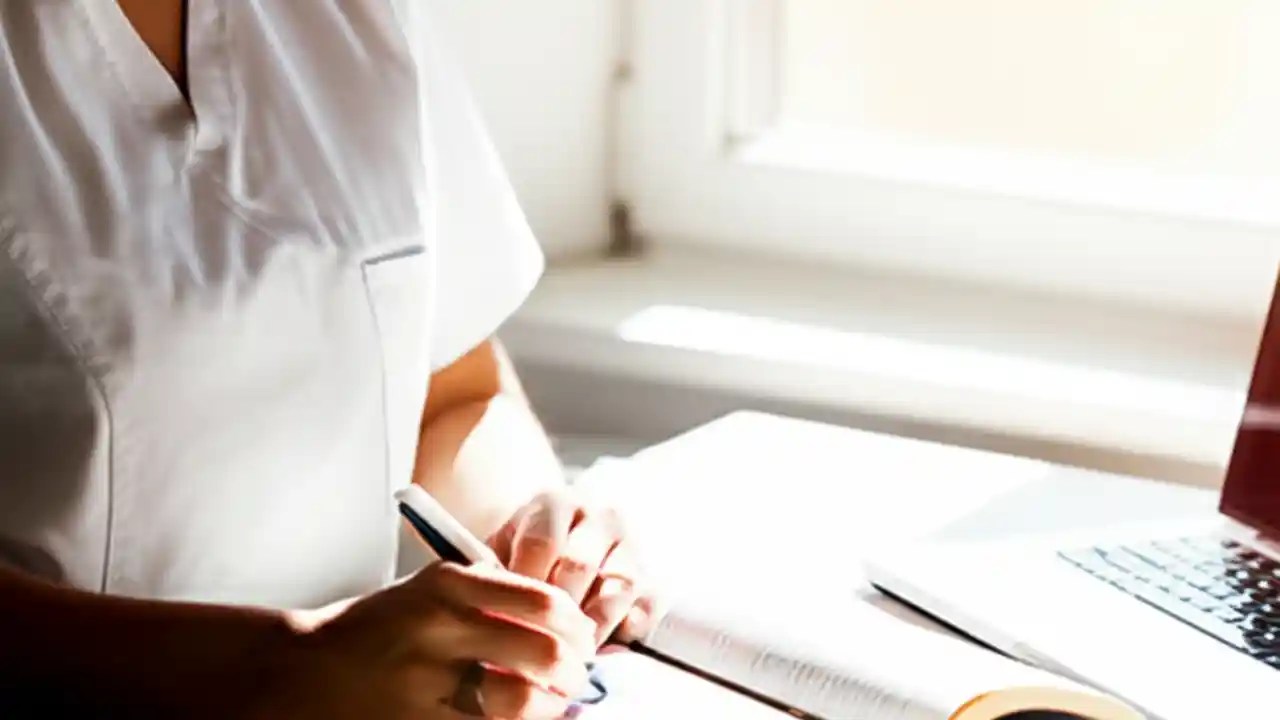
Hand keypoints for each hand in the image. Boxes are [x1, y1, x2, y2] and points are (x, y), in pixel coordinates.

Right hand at [263, 562, 595, 718]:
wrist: (297, 671)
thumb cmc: (371, 633)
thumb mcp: (426, 594)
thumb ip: (486, 597)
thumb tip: (561, 624)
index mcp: (447, 585)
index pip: (543, 602)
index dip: (576, 627)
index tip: (582, 640)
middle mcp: (439, 627)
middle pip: (543, 652)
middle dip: (574, 671)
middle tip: (576, 678)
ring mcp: (425, 680)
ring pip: (520, 702)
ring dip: (548, 707)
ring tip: (551, 706)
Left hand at [490, 488, 658, 645]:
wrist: (561, 555)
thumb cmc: (520, 557)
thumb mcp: (501, 553)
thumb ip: (494, 573)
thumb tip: (492, 613)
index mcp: (556, 504)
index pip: (542, 542)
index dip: (524, 584)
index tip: (505, 619)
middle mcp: (600, 519)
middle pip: (579, 566)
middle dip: (554, 611)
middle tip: (532, 646)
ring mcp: (632, 549)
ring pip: (616, 591)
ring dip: (588, 629)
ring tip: (561, 658)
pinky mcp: (653, 582)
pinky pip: (645, 610)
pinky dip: (624, 634)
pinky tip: (600, 652)